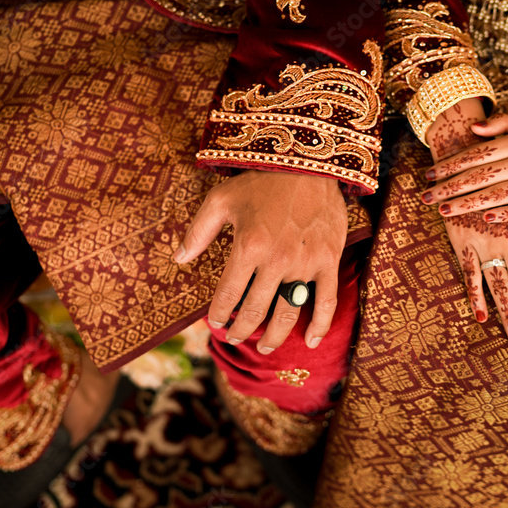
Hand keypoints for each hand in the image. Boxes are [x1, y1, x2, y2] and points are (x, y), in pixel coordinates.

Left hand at [174, 170, 346, 352]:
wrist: (307, 162)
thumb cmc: (261, 180)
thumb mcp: (221, 199)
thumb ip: (198, 232)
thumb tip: (179, 259)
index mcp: (248, 247)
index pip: (228, 294)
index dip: (219, 315)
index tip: (215, 324)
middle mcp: (276, 260)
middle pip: (256, 310)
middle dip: (242, 329)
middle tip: (235, 336)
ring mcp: (305, 262)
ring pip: (288, 312)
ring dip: (274, 336)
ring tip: (264, 346)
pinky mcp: (328, 259)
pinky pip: (326, 300)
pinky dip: (320, 324)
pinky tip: (311, 341)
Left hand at [422, 114, 507, 220]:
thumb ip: (502, 124)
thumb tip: (473, 128)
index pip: (477, 154)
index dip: (451, 166)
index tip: (430, 175)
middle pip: (481, 176)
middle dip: (450, 188)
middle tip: (426, 197)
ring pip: (498, 194)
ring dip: (469, 204)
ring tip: (445, 211)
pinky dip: (507, 214)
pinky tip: (486, 219)